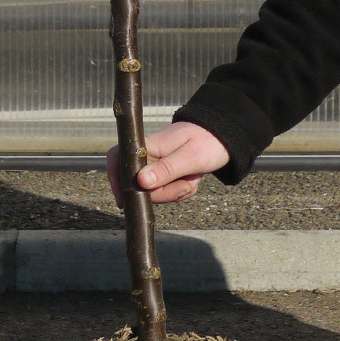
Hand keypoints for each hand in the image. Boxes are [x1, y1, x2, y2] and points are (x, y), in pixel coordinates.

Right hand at [105, 122, 230, 206]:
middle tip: (186, 184)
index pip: (117, 158)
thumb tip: (141, 182)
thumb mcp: (190, 157)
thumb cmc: (207, 141)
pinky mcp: (164, 175)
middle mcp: (146, 156)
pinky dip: (179, 191)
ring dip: (175, 192)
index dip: (116, 179)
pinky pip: (166, 192)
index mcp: (147, 146)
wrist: (223, 139)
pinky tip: (190, 180)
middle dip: (164, 193)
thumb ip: (166, 170)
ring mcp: (155, 166)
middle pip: (139, 186)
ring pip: (154, 192)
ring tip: (191, 178)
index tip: (125, 201)